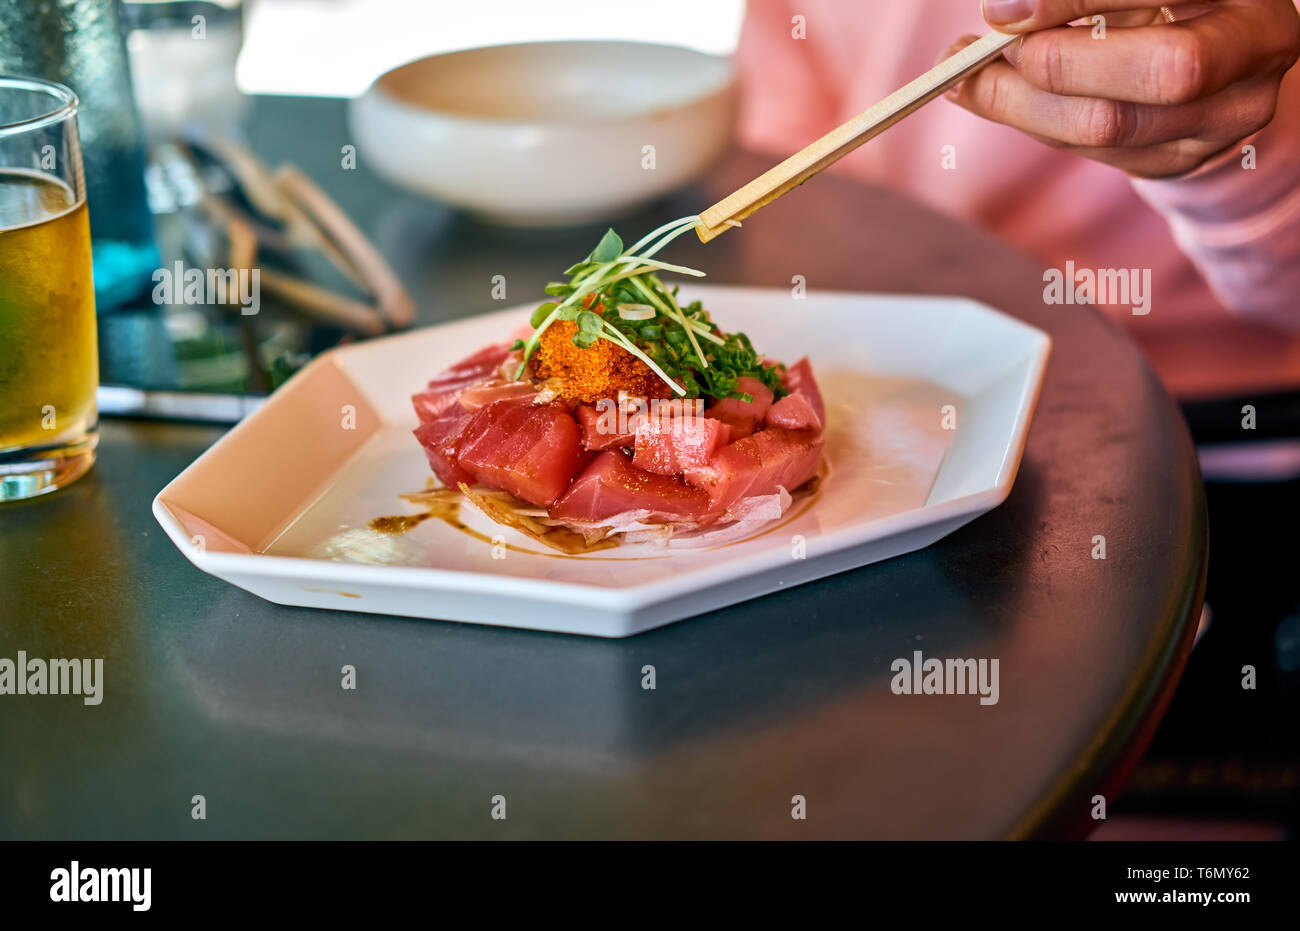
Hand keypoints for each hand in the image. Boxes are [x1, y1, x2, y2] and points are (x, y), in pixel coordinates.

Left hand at [944, 0, 1299, 176]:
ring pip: (1115, 127)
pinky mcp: (1184, 159)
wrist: (1211, 45)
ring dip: (1022, 105)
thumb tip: (1002, 14)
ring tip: (968, 79)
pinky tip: (1003, 99)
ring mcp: (1227, 117)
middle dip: (1058, 65)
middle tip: (985, 54)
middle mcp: (1256, 52)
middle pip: (1164, 73)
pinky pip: (1096, 154)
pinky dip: (1036, 124)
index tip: (1002, 11)